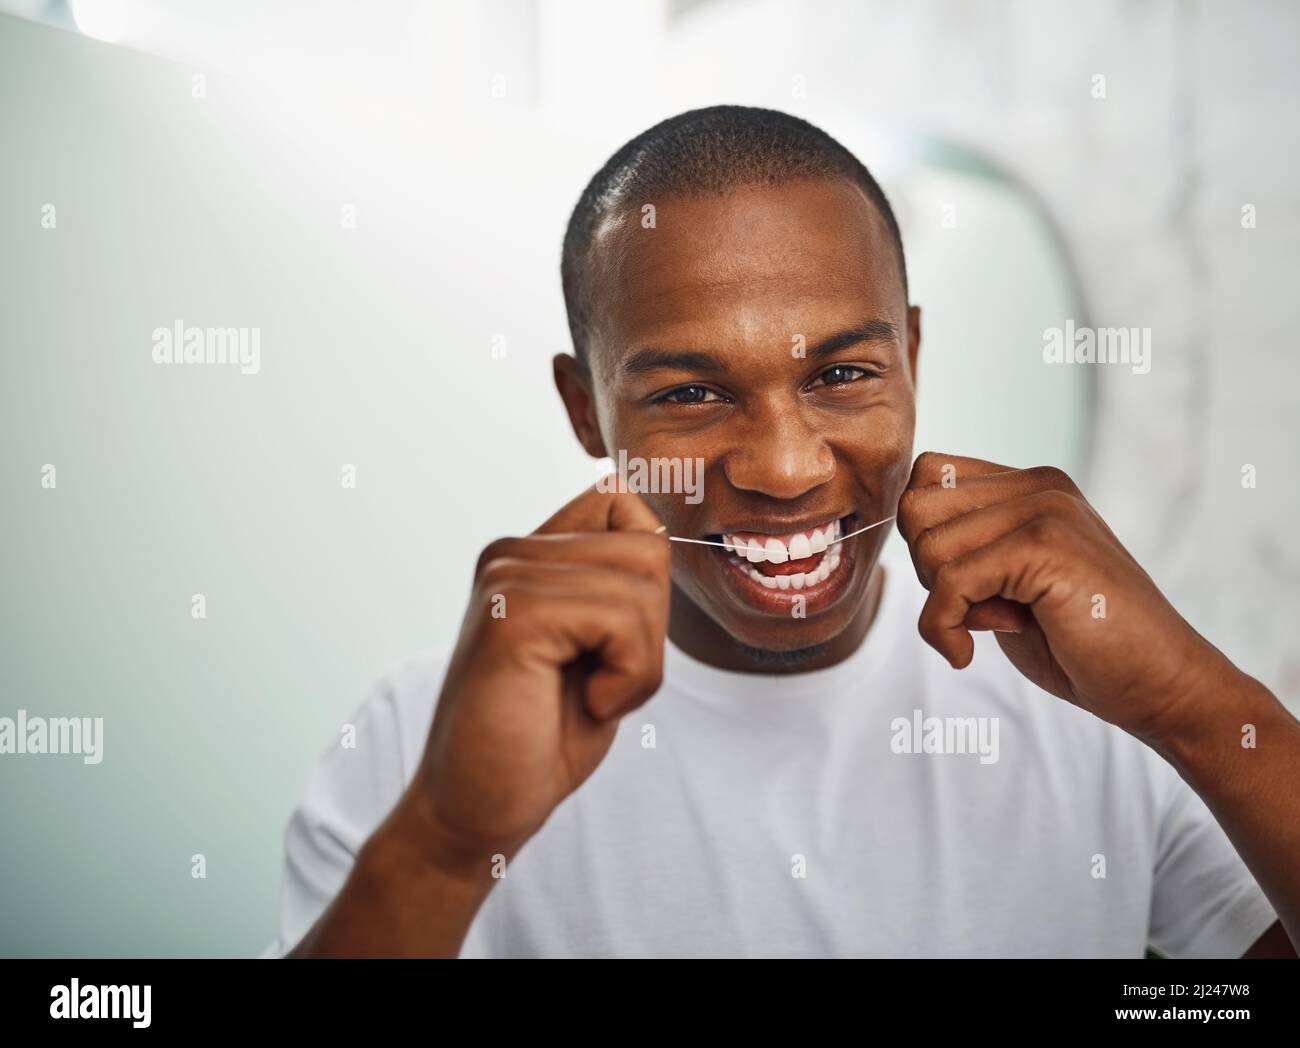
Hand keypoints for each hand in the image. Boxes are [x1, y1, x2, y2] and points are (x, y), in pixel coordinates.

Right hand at [400, 483, 670, 875]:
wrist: (478, 810)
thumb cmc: (542, 736)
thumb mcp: (602, 648)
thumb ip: (623, 586)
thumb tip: (660, 534)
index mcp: (529, 554)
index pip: (622, 501)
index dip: (647, 571)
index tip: (613, 640)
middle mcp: (511, 553)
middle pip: (648, 548)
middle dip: (650, 631)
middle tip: (599, 681)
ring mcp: (507, 577)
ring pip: (643, 585)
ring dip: (640, 661)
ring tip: (588, 696)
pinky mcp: (514, 615)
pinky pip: (623, 619)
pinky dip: (629, 676)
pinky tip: (585, 705)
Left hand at [897, 452, 1226, 745]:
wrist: (1160, 684)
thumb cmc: (1081, 642)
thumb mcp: (1010, 582)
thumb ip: (968, 548)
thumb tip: (904, 526)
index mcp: (1031, 485)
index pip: (926, 476)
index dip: (924, 536)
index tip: (961, 584)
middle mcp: (1039, 486)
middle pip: (917, 506)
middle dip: (927, 568)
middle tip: (975, 606)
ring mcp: (1046, 510)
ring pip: (929, 546)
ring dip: (944, 603)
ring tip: (997, 623)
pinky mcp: (1045, 547)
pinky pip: (949, 584)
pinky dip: (944, 630)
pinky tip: (968, 653)